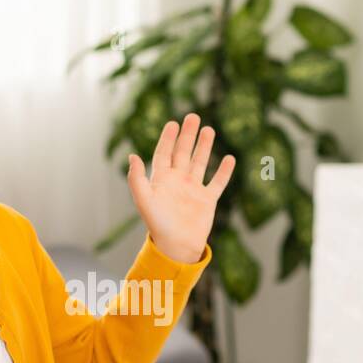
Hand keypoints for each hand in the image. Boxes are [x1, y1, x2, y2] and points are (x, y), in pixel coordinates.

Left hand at [126, 113, 234, 263]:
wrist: (176, 246)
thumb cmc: (158, 225)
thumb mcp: (144, 200)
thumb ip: (137, 178)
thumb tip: (132, 156)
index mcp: (161, 180)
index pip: (164, 153)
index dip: (168, 138)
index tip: (173, 123)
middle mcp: (177, 182)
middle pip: (183, 153)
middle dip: (188, 135)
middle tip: (193, 116)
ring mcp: (193, 190)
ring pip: (200, 163)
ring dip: (204, 147)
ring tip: (209, 129)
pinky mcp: (207, 200)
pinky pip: (217, 182)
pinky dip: (224, 171)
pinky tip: (229, 158)